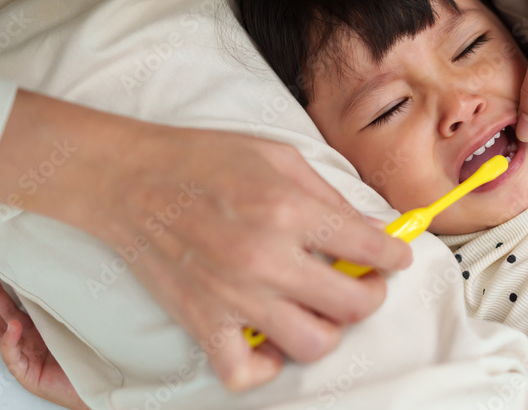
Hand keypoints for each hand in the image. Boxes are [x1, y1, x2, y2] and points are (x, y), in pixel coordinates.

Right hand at [0, 90, 413, 391]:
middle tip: (364, 281)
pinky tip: (272, 339)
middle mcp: (266, 258)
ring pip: (312, 344)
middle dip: (371, 294)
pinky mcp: (203, 321)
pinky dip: (266, 366)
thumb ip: (329, 193)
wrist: (131, 179)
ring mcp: (234, 296)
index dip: (395, 254)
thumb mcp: (278, 155)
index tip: (396, 256)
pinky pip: (244, 371)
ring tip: (321, 307)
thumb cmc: (202, 159)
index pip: (369, 247)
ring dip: (329, 328)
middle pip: (352, 305)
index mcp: (288, 209)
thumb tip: (370, 227)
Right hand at [0, 270, 90, 409]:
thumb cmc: (93, 355)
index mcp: (40, 328)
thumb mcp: (80, 322)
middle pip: (5, 315)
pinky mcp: (27, 374)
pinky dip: (11, 340)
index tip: (2, 267)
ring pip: (2, 333)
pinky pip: (14, 356)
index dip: (9, 287)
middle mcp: (30, 341)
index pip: (19, 305)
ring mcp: (26, 357)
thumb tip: (71, 274)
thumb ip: (71, 305)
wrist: (104, 384)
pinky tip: (13, 326)